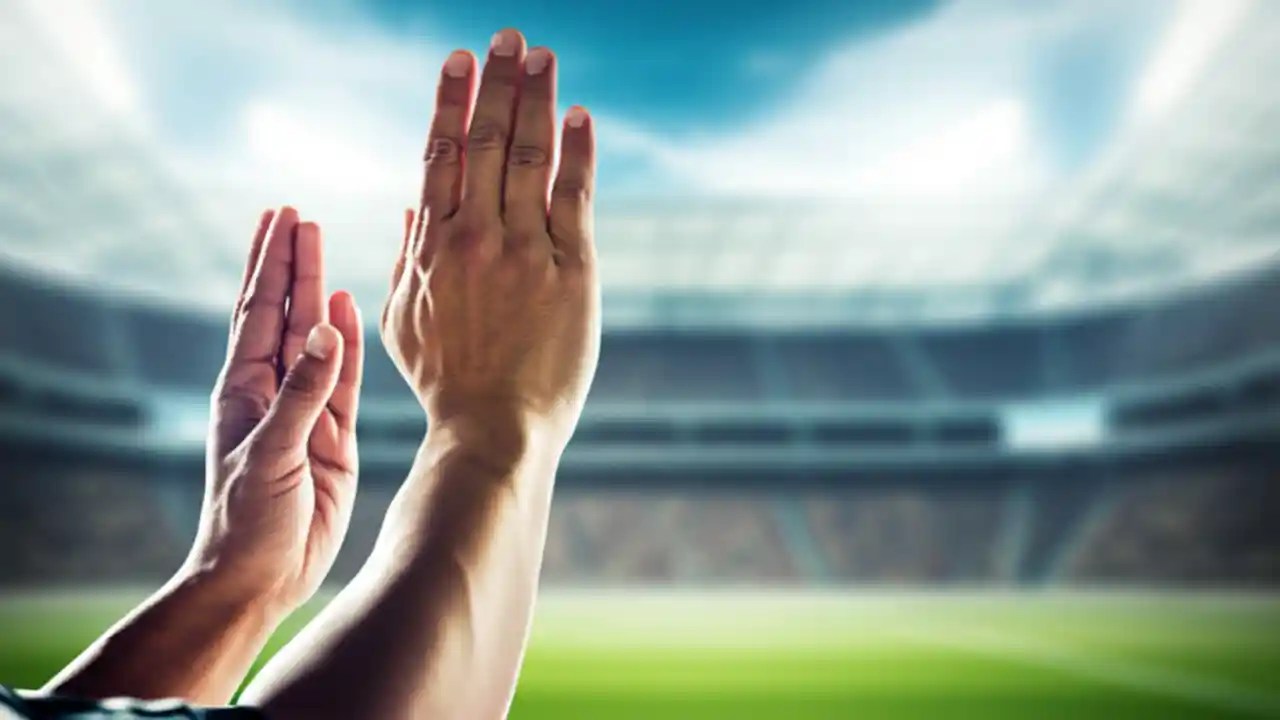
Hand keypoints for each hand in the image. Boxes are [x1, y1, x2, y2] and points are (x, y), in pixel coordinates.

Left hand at [190, 208, 363, 613]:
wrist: (262, 577)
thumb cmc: (249, 520)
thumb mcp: (272, 453)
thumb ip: (303, 392)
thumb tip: (324, 327)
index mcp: (244, 391)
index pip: (258, 312)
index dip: (270, 263)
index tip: (280, 217)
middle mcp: (273, 392)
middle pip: (283, 312)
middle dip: (290, 263)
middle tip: (298, 215)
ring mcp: (304, 412)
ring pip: (314, 338)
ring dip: (318, 292)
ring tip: (322, 244)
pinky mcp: (332, 438)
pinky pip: (342, 380)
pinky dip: (347, 343)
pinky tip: (349, 309)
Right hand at [382, 29, 598, 453]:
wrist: (493, 429)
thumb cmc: (447, 381)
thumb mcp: (404, 319)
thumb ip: (407, 257)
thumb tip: (411, 205)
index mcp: (432, 246)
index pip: (439, 155)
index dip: (451, 102)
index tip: (459, 60)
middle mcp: (475, 237)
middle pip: (484, 141)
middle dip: (497, 83)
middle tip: (508, 37)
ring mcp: (524, 251)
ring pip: (528, 157)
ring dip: (536, 100)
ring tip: (542, 56)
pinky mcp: (571, 271)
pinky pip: (574, 197)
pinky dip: (576, 152)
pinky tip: (580, 116)